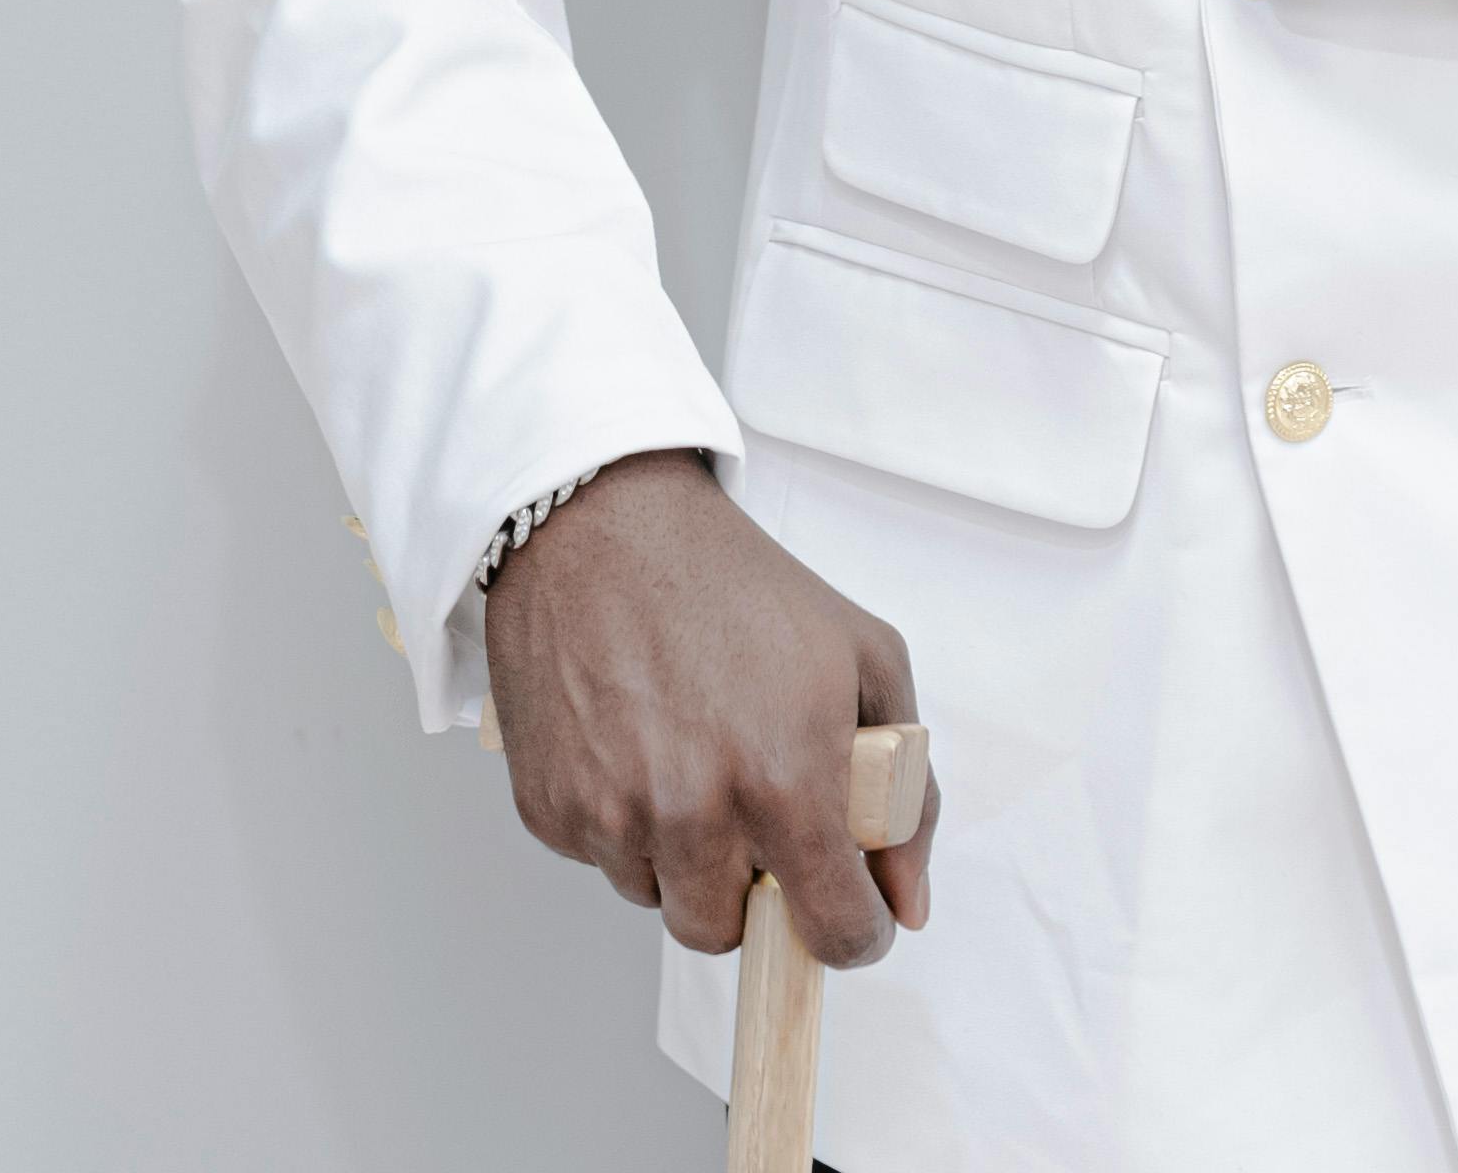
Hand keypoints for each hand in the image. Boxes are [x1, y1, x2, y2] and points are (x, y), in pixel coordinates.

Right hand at [477, 452, 936, 964]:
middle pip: (728, 935)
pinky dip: (621, 823)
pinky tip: (631, 742)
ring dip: (681, 858)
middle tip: (753, 816)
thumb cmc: (735, 582)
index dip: (853, 931)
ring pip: (659, 898)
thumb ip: (909, 792)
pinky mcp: (547, 807)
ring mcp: (610, 814)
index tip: (850, 910)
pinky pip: (598, 858)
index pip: (833, 931)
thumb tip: (908, 901)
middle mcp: (692, 811)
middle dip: (752, 894)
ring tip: (687, 760)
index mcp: (785, 779)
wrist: (601, 521)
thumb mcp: (864, 657)